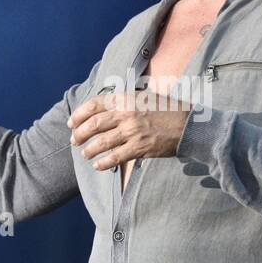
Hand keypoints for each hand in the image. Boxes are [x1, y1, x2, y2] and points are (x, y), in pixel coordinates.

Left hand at [67, 91, 191, 169]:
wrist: (189, 124)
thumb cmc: (169, 110)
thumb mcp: (145, 97)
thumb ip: (126, 101)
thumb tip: (106, 107)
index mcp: (126, 99)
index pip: (95, 104)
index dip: (79, 114)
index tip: (72, 123)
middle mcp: (127, 114)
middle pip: (94, 124)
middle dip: (80, 134)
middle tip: (74, 140)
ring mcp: (133, 131)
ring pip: (101, 142)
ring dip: (89, 149)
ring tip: (85, 153)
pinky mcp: (140, 148)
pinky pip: (115, 157)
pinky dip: (103, 162)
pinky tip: (97, 165)